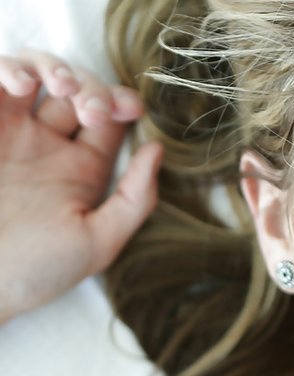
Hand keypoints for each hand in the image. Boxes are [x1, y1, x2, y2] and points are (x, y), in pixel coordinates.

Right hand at [0, 51, 161, 322]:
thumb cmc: (33, 271)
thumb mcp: (98, 243)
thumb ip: (135, 199)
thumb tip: (158, 149)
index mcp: (81, 169)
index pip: (111, 117)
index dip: (123, 102)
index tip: (130, 109)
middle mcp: (45, 144)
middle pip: (77, 88)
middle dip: (91, 86)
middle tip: (91, 109)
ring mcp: (6, 133)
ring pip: (34, 72)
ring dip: (52, 66)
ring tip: (59, 85)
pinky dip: (8, 67)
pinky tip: (19, 84)